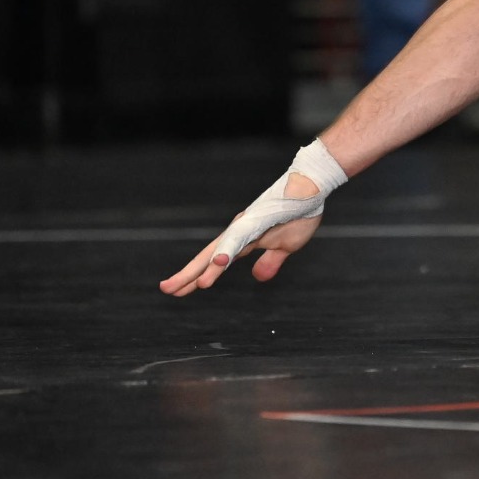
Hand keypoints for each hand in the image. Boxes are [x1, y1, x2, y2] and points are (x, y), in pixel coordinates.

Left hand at [159, 170, 326, 296]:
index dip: (195, 276)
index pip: (214, 262)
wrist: (312, 187)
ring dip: (206, 268)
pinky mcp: (257, 220)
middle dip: (188, 275)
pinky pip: (239, 240)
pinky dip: (227, 251)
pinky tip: (218, 262)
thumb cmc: (299, 214)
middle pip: (208, 257)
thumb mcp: (286, 247)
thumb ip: (270, 261)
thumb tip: (258, 277)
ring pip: (220, 250)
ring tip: (193, 285)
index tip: (177, 291)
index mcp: (243, 240)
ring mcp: (246, 225)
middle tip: (166, 290)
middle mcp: (238, 232)